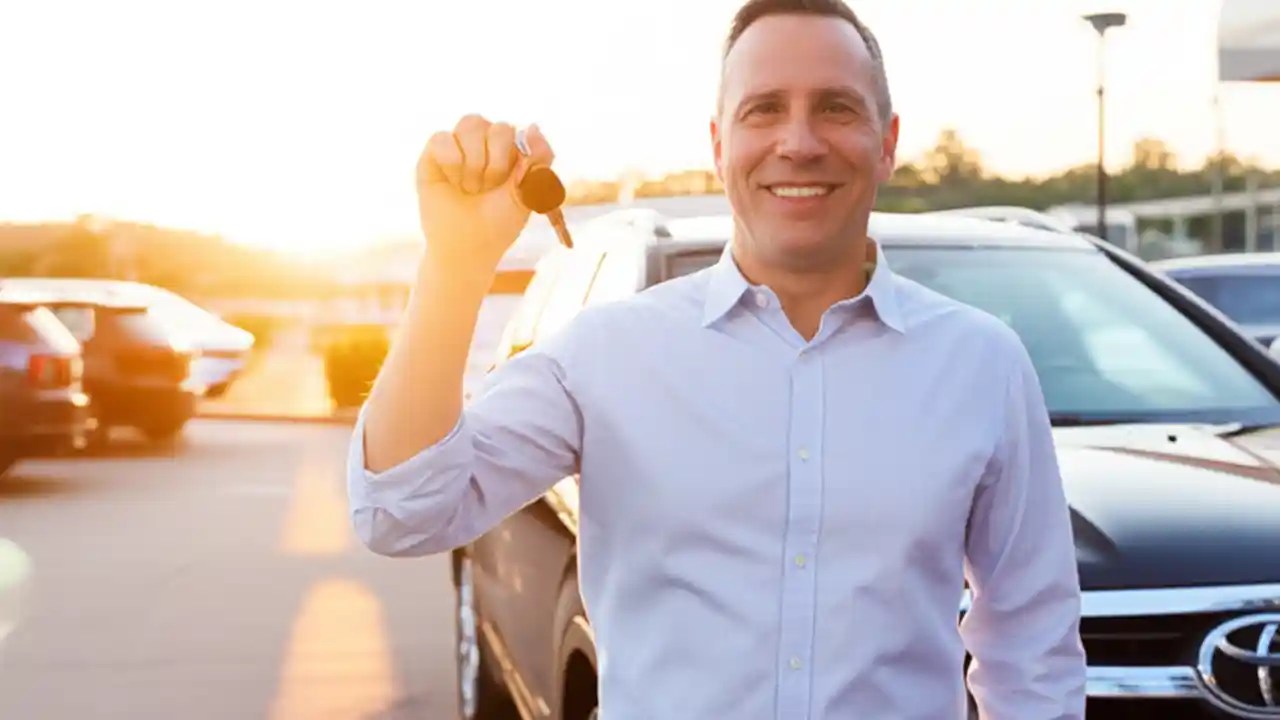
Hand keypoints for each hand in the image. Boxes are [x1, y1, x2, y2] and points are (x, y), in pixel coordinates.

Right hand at [416, 114, 554, 270]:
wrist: (467, 248)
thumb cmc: (498, 223)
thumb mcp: (529, 194)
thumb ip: (540, 160)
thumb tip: (534, 127)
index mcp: (511, 147)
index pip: (518, 131)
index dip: (511, 159)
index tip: (508, 186)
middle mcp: (486, 141)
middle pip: (496, 126)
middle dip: (496, 164)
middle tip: (487, 189)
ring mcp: (460, 144)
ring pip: (470, 124)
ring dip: (474, 163)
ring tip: (469, 188)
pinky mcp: (433, 154)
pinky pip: (441, 138)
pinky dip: (451, 162)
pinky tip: (452, 183)